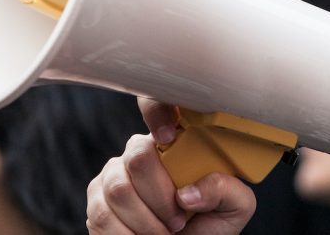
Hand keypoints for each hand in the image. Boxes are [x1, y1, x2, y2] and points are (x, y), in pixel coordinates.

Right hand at [86, 114, 256, 233]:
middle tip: (177, 221)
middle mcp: (138, 153)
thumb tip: (188, 192)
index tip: (168, 136)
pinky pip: (102, 215)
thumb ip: (226, 190)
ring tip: (163, 233)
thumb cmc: (208, 226)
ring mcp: (112, 176)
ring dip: (147, 223)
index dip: (157, 111)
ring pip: (119, 190)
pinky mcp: (96, 202)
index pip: (157, 106)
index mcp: (173, 144)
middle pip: (138, 158)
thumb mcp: (234, 208)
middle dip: (161, 198)